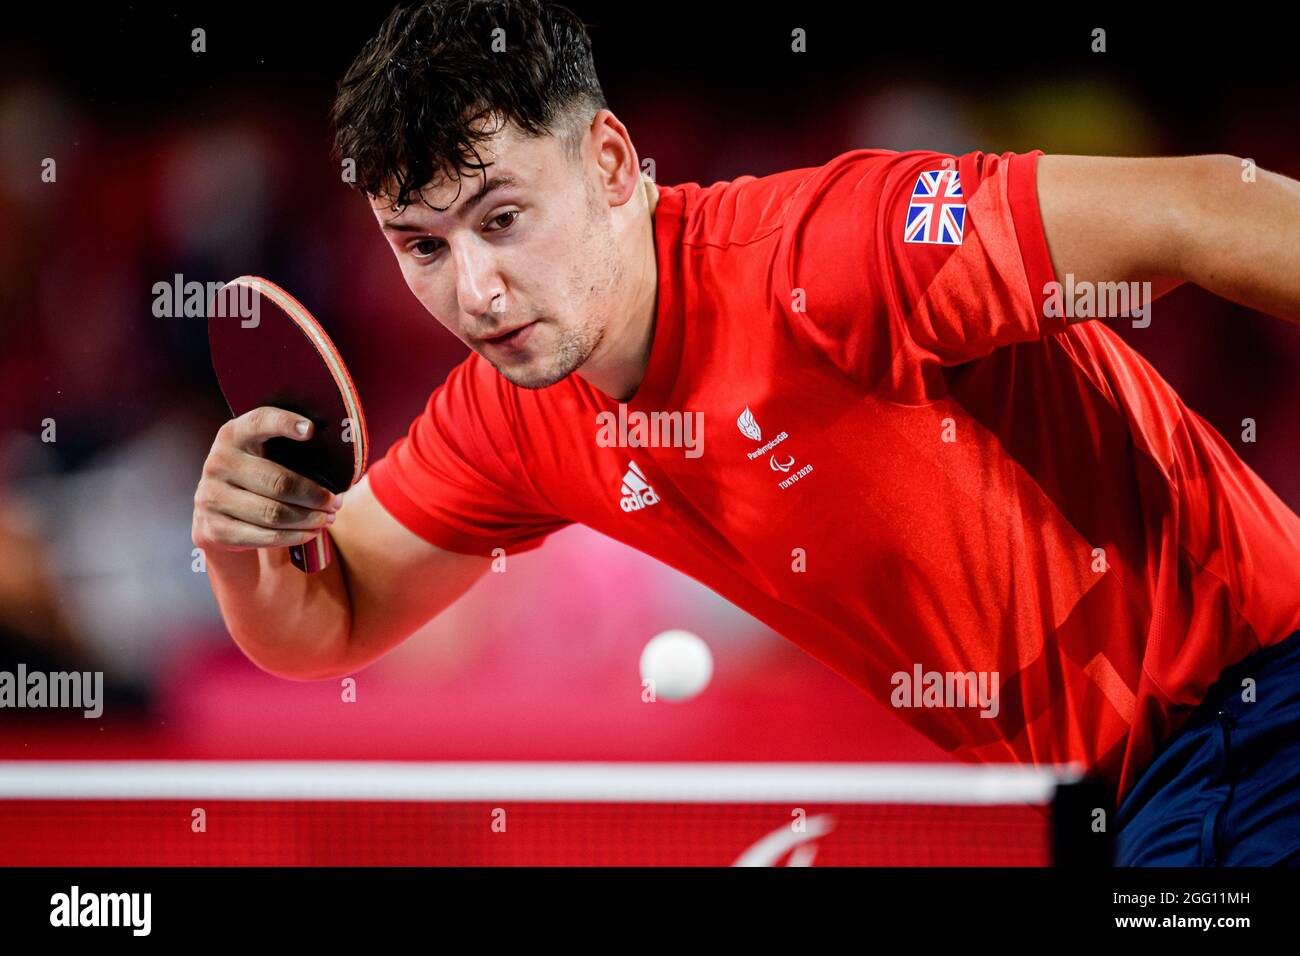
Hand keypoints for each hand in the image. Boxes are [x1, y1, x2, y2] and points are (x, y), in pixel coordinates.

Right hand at [192, 406, 340, 553]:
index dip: (284, 423)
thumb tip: (341, 457)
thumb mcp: (263, 453)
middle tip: (336, 502)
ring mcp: (211, 497)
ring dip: (308, 519)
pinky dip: (293, 536)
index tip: (311, 430)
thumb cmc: (256, 475)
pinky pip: (263, 536)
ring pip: (274, 514)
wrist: (215, 510)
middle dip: (314, 496)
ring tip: (328, 519)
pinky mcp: (215, 528)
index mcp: (233, 435)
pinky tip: (310, 532)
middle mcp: (218, 463)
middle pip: (279, 483)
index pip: (259, 422)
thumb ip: (289, 449)